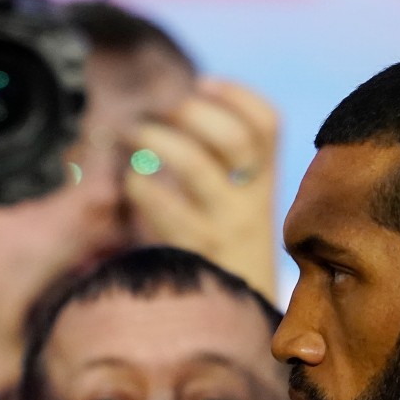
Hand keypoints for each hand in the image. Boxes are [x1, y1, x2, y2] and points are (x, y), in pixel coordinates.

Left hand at [126, 77, 280, 297]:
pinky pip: (163, 205)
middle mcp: (252, 202)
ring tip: (132, 136)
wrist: (237, 316)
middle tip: (158, 112)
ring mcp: (225, 227)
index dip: (236, 94)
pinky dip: (140, 183)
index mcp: (265, 181)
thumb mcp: (239, 204)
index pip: (268, 124)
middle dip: (188, 111)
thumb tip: (169, 109)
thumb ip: (220, 162)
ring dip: (155, 140)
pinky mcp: (194, 251)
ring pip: (195, 165)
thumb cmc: (224, 249)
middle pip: (233, 137)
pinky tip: (132, 181)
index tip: (202, 83)